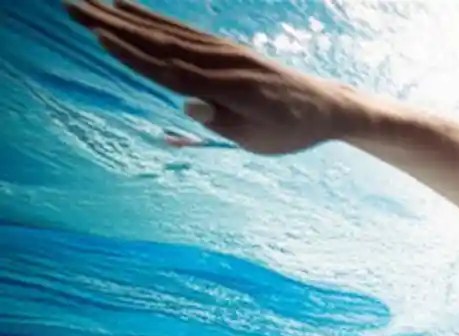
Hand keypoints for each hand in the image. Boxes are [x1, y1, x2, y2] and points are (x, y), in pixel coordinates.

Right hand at [64, 0, 354, 154]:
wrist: (327, 106)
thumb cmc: (291, 132)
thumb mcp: (259, 140)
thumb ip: (222, 122)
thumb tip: (188, 104)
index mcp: (226, 88)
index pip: (169, 69)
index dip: (132, 54)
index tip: (97, 36)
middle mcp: (222, 62)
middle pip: (158, 41)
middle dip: (113, 24)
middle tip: (72, 7)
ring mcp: (224, 50)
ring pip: (166, 30)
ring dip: (125, 15)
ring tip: (89, 2)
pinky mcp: (227, 48)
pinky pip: (184, 29)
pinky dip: (155, 17)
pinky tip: (130, 8)